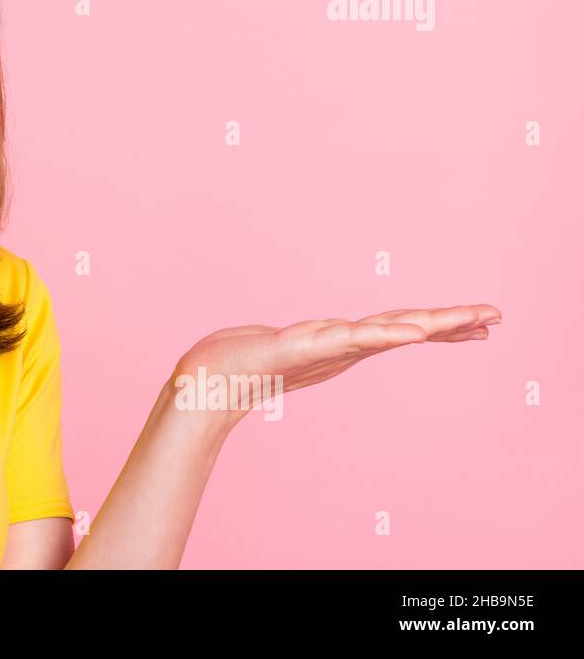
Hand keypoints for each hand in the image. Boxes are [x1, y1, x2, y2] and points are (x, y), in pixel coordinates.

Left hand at [174, 303, 502, 426]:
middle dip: (450, 322)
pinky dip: (377, 335)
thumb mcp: (290, 345)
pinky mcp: (292, 348)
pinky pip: (341, 339)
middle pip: (402, 328)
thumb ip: (318, 341)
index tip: (482, 324)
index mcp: (341, 342)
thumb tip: (336, 335)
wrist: (203, 381)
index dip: (440, 325)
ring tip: (460, 322)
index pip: (398, 328)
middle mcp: (336, 346)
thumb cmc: (244, 362)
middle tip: (496, 317)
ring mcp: (317, 348)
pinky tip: (406, 333)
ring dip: (419, 327)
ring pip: (377, 333)